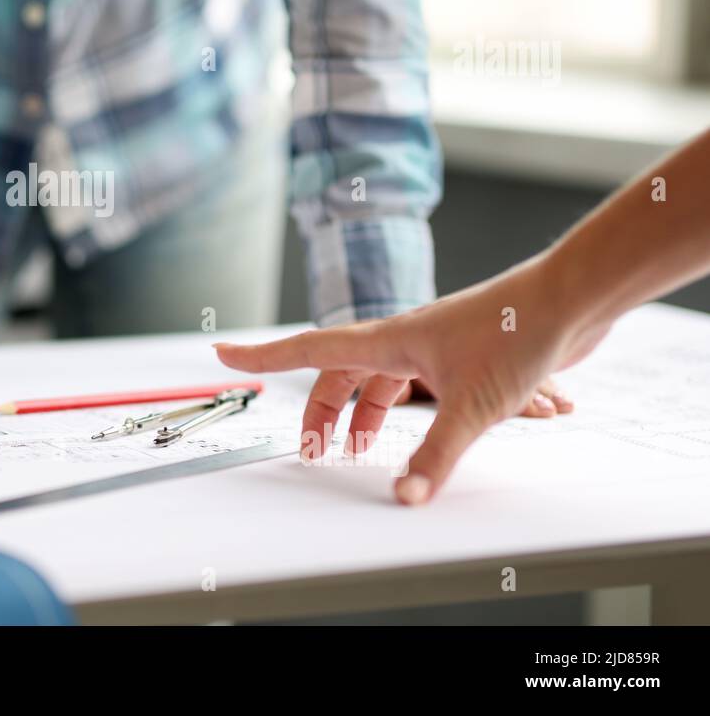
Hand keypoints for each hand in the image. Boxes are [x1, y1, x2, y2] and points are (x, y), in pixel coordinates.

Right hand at [214, 258, 608, 503]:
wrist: (573, 297)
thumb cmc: (519, 330)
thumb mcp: (472, 406)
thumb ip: (434, 455)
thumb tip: (404, 497)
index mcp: (388, 340)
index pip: (307, 349)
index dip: (261, 357)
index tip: (221, 354)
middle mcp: (403, 338)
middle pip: (342, 375)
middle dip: (323, 412)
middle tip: (315, 450)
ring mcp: (433, 344)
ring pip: (384, 379)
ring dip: (366, 414)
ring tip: (361, 449)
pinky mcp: (464, 353)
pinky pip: (424, 382)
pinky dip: (421, 409)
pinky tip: (441, 432)